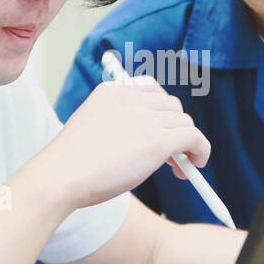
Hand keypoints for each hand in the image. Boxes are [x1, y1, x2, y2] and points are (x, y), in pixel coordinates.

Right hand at [37, 76, 210, 207]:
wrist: (61, 176)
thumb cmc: (71, 163)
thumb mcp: (91, 129)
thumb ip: (118, 125)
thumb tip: (149, 142)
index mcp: (111, 91)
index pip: (151, 88)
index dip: (160, 110)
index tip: (159, 128)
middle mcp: (131, 99)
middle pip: (172, 106)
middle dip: (173, 128)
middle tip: (169, 155)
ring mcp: (146, 118)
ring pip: (186, 123)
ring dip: (187, 144)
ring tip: (177, 167)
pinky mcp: (158, 140)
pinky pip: (195, 138)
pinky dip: (201, 151)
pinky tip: (195, 167)